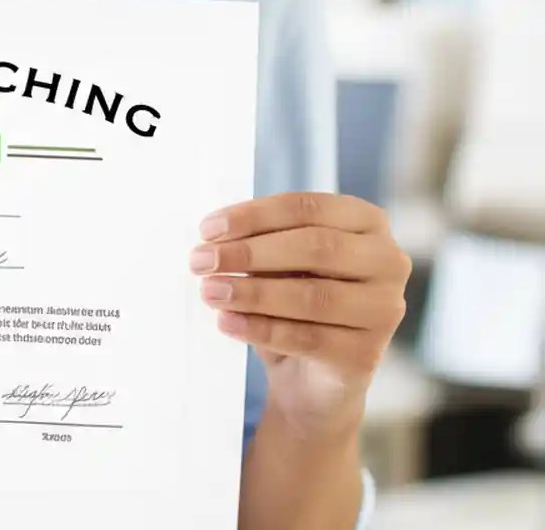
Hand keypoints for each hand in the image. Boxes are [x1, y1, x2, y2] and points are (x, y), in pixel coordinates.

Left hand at [190, 192, 410, 436]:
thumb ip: (258, 247)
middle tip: (200, 260)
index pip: (308, 208)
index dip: (254, 215)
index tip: (207, 229)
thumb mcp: (275, 267)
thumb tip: (215, 241)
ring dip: (253, 293)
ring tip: (210, 291)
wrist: (309, 379)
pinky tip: (227, 323)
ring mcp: (384, 310)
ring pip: (313, 296)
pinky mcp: (367, 355)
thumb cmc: (291, 305)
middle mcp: (388, 262)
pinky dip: (262, 329)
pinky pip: (309, 339)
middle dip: (250, 253)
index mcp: (367, 223)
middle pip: (315, 247)